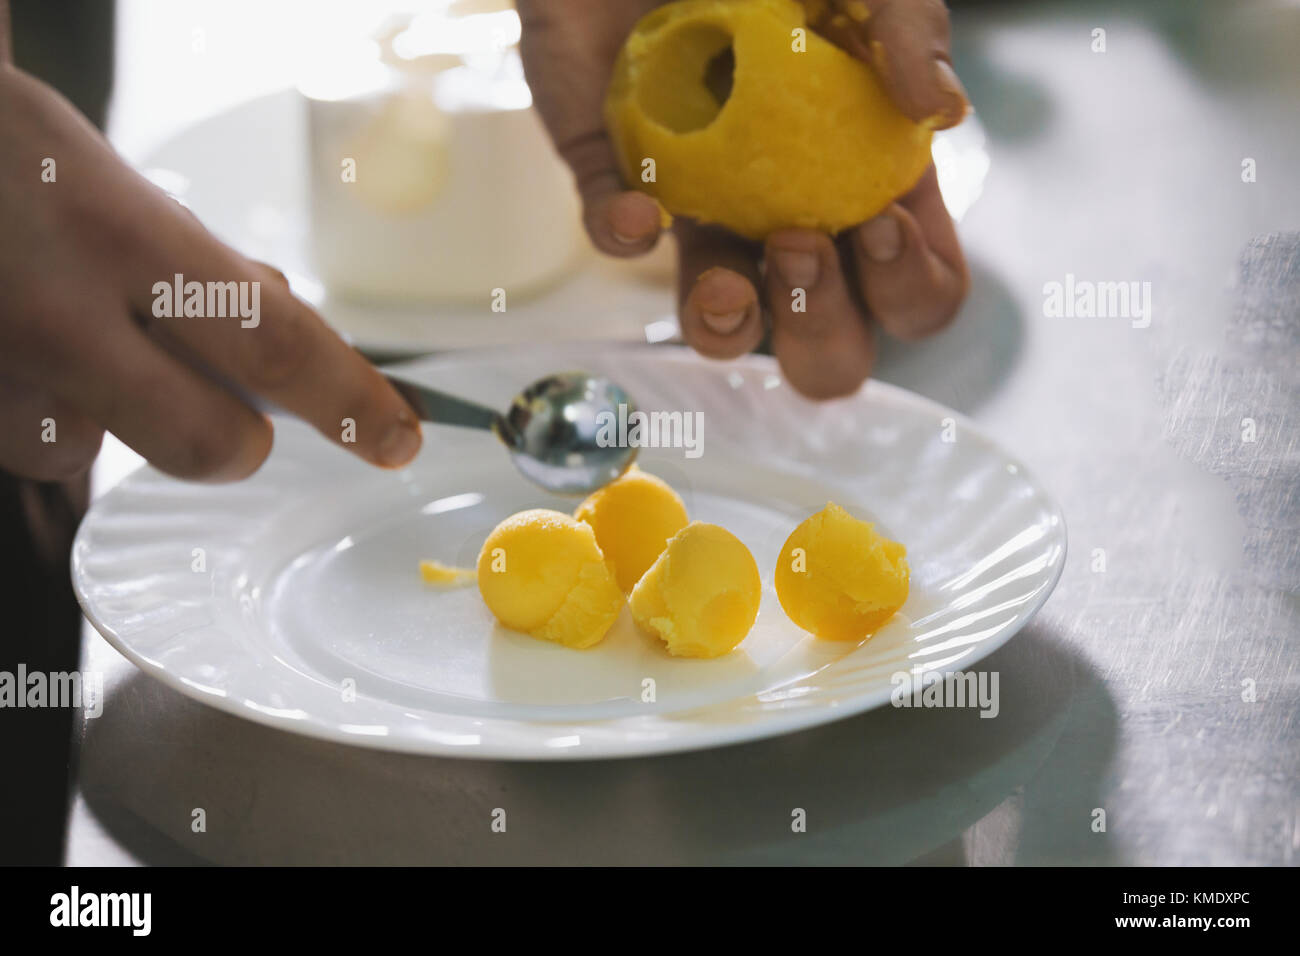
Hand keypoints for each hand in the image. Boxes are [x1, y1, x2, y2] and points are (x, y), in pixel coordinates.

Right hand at [0, 61, 422, 481]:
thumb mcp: (112, 184)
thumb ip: (198, 270)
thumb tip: (281, 339)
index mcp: (116, 235)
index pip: (275, 341)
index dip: (352, 400)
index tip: (400, 439)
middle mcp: (54, 319)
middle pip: (210, 445)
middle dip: (240, 440)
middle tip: (234, 406)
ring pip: (108, 450)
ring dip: (115, 409)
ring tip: (61, 321)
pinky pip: (40, 444)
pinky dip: (52, 409)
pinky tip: (18, 342)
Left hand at [518, 0, 970, 397]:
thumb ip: (908, 26)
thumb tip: (943, 109)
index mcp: (866, 181)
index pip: (916, 285)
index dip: (908, 285)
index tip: (879, 226)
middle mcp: (790, 216)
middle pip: (829, 341)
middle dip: (821, 329)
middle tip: (795, 244)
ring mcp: (704, 210)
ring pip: (723, 324)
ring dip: (728, 327)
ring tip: (725, 286)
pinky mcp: (620, 182)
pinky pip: (619, 241)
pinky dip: (625, 236)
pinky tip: (638, 208)